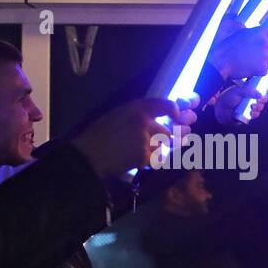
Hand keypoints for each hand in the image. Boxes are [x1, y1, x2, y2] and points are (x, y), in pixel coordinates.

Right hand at [69, 98, 183, 178]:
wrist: (89, 154)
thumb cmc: (101, 133)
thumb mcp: (120, 114)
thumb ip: (142, 114)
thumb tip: (167, 117)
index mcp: (137, 108)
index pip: (168, 106)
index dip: (176, 112)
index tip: (178, 117)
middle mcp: (144, 122)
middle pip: (168, 131)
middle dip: (170, 137)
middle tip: (169, 139)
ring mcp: (146, 139)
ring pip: (163, 145)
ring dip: (156, 149)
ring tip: (138, 149)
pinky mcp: (145, 156)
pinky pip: (157, 159)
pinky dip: (151, 160)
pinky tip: (138, 159)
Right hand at [208, 25, 267, 80]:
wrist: (221, 61)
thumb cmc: (228, 47)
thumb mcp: (239, 32)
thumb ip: (250, 31)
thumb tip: (244, 22)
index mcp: (261, 32)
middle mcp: (265, 43)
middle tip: (255, 57)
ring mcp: (265, 56)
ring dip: (261, 64)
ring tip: (247, 61)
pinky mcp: (262, 67)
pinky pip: (264, 72)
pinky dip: (257, 72)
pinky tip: (247, 67)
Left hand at [212, 82, 267, 125]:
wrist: (221, 111)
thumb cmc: (227, 99)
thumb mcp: (237, 92)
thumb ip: (248, 91)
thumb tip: (260, 94)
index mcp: (250, 88)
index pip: (262, 86)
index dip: (266, 88)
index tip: (266, 90)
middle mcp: (252, 96)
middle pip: (264, 97)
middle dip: (263, 99)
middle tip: (258, 100)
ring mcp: (252, 105)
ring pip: (261, 106)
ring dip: (258, 107)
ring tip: (252, 107)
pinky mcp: (250, 114)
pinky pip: (257, 114)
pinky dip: (254, 114)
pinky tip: (250, 113)